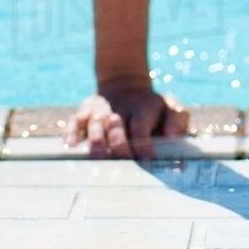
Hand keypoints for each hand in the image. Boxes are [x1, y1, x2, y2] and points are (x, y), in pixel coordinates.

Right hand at [63, 79, 189, 158]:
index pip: (141, 126)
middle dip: (119, 144)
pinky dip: (71, 133)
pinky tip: (71, 145)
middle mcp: (119, 108)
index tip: (147, 160)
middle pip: (116, 126)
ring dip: (96, 141)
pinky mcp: (83, 112)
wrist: (124, 84)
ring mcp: (99, 110)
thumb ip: (177, 120)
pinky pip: (73, 122)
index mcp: (142, 108)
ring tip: (99, 158)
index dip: (143, 144)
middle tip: (123, 163)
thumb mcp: (169, 107)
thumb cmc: (150, 108)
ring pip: (94, 125)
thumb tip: (174, 137)